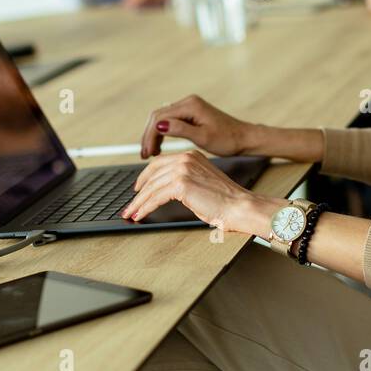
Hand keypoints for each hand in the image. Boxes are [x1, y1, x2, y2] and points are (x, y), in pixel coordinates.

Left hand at [120, 149, 280, 234]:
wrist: (240, 206)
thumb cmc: (225, 200)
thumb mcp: (201, 183)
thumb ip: (184, 180)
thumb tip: (163, 190)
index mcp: (191, 155)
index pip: (160, 163)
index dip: (145, 177)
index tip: (137, 189)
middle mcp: (186, 158)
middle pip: (152, 174)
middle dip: (139, 192)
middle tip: (130, 205)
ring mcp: (183, 169)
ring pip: (151, 187)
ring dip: (138, 203)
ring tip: (131, 214)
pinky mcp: (181, 184)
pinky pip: (155, 197)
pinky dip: (145, 208)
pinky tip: (140, 215)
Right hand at [139, 93, 253, 157]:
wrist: (243, 137)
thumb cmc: (227, 140)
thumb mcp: (203, 137)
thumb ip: (180, 130)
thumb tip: (159, 125)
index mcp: (191, 105)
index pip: (160, 118)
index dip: (150, 136)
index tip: (146, 154)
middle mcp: (188, 102)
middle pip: (158, 116)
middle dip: (149, 135)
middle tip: (145, 155)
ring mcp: (189, 106)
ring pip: (162, 118)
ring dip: (154, 135)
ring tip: (151, 153)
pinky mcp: (191, 113)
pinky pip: (170, 120)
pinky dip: (162, 133)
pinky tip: (160, 146)